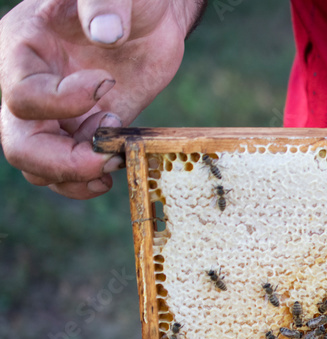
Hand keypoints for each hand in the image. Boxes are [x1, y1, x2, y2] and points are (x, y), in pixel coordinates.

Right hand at [0, 0, 200, 198]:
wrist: (149, 16)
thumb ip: (104, 2)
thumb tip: (105, 31)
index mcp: (21, 50)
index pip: (22, 96)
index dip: (63, 102)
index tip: (107, 83)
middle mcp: (29, 88)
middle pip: (20, 145)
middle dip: (60, 162)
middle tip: (104, 159)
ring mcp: (56, 115)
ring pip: (41, 168)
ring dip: (77, 177)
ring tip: (113, 159)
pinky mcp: (85, 131)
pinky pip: (72, 171)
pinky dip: (92, 177)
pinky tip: (121, 159)